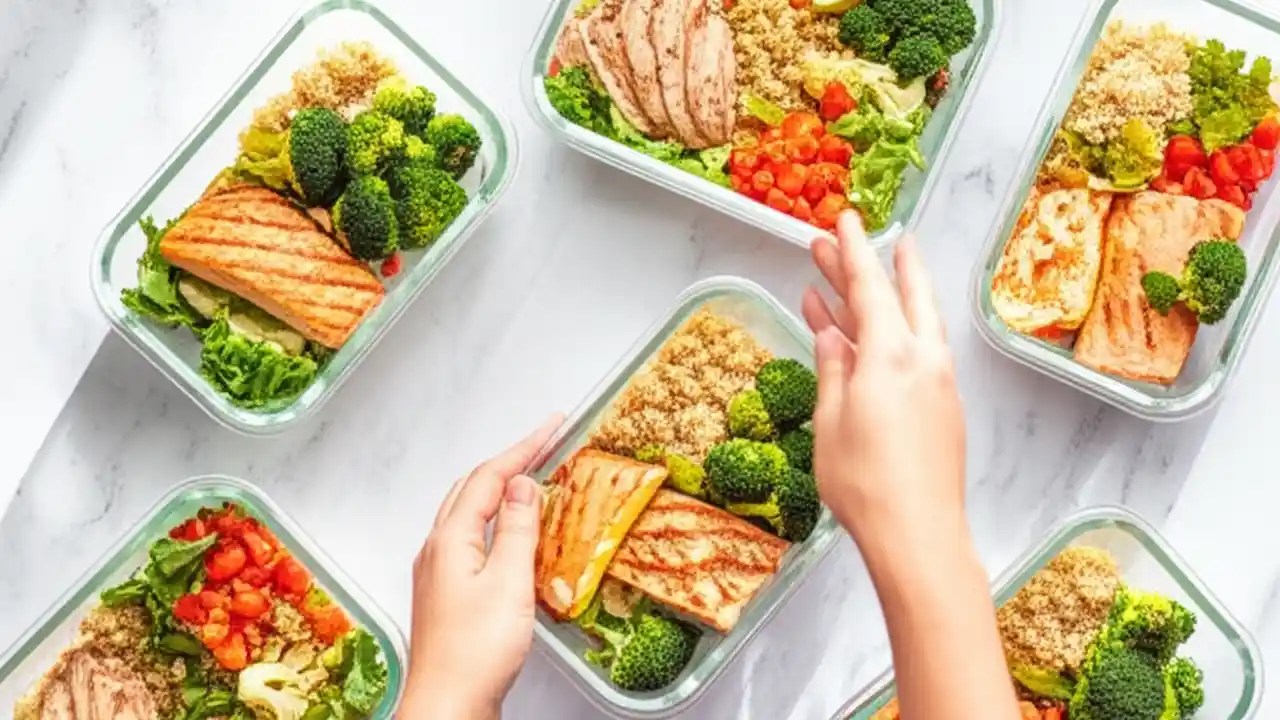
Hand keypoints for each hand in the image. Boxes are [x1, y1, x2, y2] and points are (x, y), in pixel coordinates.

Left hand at [400, 416, 561, 719]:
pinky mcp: (447, 594)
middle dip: (509, 461)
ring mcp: (438, 572)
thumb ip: (516, 529)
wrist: (448, 705)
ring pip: (468, 512)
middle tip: (545, 443)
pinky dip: (495, 520)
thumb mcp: (508, 583)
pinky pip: (470, 538)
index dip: (523, 447)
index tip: (552, 426)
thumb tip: (523, 484)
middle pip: (472, 487)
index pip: (489, 476)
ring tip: (533, 478)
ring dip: (499, 489)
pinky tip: (512, 534)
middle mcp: (437, 549)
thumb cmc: (475, 652)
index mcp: (449, 539)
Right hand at [801, 211, 965, 543]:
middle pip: (897, 295)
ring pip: (910, 321)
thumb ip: (833, 368)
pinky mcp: (942, 407)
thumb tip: (830, 334)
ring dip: (881, 296)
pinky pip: (913, 353)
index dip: (852, 250)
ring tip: (849, 276)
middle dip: (867, 264)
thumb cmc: (866, 483)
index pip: (870, 285)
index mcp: (892, 354)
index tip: (843, 219)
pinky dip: (887, 336)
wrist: (918, 534)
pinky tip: (863, 341)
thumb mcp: (832, 420)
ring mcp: (938, 382)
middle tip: (839, 239)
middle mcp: (922, 358)